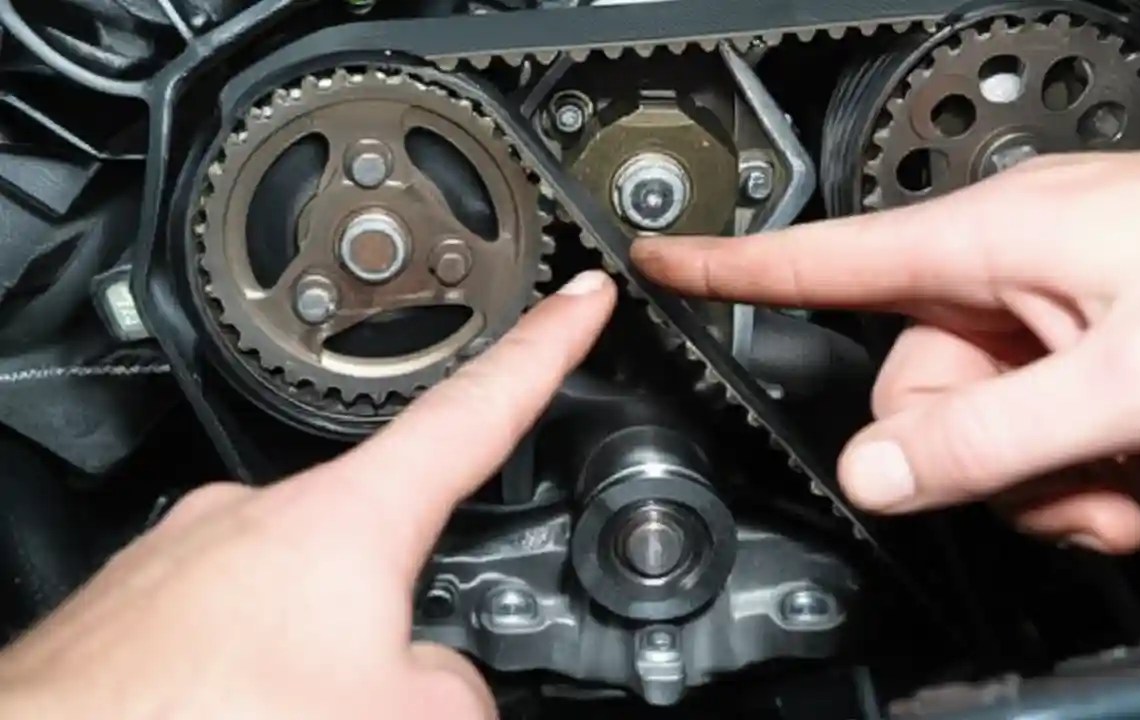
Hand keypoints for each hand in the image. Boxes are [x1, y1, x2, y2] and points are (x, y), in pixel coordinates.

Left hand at [0, 271, 616, 718]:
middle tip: (396, 685)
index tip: (577, 296)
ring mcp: (187, 557)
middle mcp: (260, 515)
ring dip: (322, 658)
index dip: (544, 348)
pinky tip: (245, 710)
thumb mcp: (404, 717)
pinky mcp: (132, 610)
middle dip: (410, 604)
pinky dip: (251, 675)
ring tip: (306, 710)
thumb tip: (444, 684)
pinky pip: (228, 631)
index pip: (476, 408)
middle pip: (385, 540)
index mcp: (347, 519)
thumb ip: (458, 686)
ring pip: (302, 602)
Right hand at [630, 146, 1139, 553]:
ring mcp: (1069, 309)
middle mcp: (1023, 270)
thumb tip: (876, 473)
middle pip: (922, 393)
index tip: (662, 270)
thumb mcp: (1135, 379)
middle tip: (1084, 501)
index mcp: (1002, 241)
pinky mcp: (1112, 343)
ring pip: (996, 428)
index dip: (734, 268)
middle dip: (995, 471)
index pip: (828, 255)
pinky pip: (1055, 426)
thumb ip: (991, 436)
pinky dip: (1106, 472)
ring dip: (1067, 488)